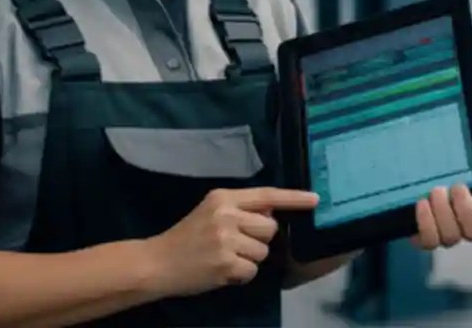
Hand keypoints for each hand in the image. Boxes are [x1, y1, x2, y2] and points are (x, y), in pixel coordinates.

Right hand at [143, 187, 319, 297]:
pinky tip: (222, 271)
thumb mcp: (212, 212)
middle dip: (259, 240)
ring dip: (249, 259)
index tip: (315, 200)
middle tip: (234, 244)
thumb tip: (274, 212)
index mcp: (224, 198)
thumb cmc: (187, 237)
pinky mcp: (225, 264)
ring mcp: (226, 240)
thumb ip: (240, 210)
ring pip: (263, 252)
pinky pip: (252, 271)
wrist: (156, 263)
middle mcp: (227, 215)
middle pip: (270, 228)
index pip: (267, 195)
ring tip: (225, 258)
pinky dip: (240, 276)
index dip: (294, 198)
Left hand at [411, 138, 471, 249]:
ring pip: (450, 238)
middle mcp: (464, 222)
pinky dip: (426, 224)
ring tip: (433, 192)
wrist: (411, 154)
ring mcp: (443, 230)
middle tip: (454, 187)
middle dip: (466, 211)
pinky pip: (427, 241)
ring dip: (443, 216)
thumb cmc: (448, 154)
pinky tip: (421, 203)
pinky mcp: (421, 233)